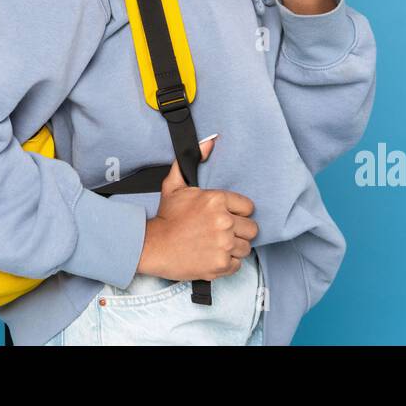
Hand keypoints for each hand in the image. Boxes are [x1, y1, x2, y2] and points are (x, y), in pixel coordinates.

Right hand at [137, 135, 258, 281]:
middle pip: (252, 229)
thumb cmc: (166, 217)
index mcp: (217, 200)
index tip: (226, 217)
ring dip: (234, 248)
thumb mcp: (176, 184)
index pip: (248, 207)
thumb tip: (209, 141)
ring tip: (217, 245)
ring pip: (246, 247)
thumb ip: (193, 160)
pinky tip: (213, 256)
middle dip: (239, 231)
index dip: (238, 212)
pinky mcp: (221, 264)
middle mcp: (224, 221)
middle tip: (223, 233)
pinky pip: (237, 264)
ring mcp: (223, 244)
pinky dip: (227, 263)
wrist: (153, 246)